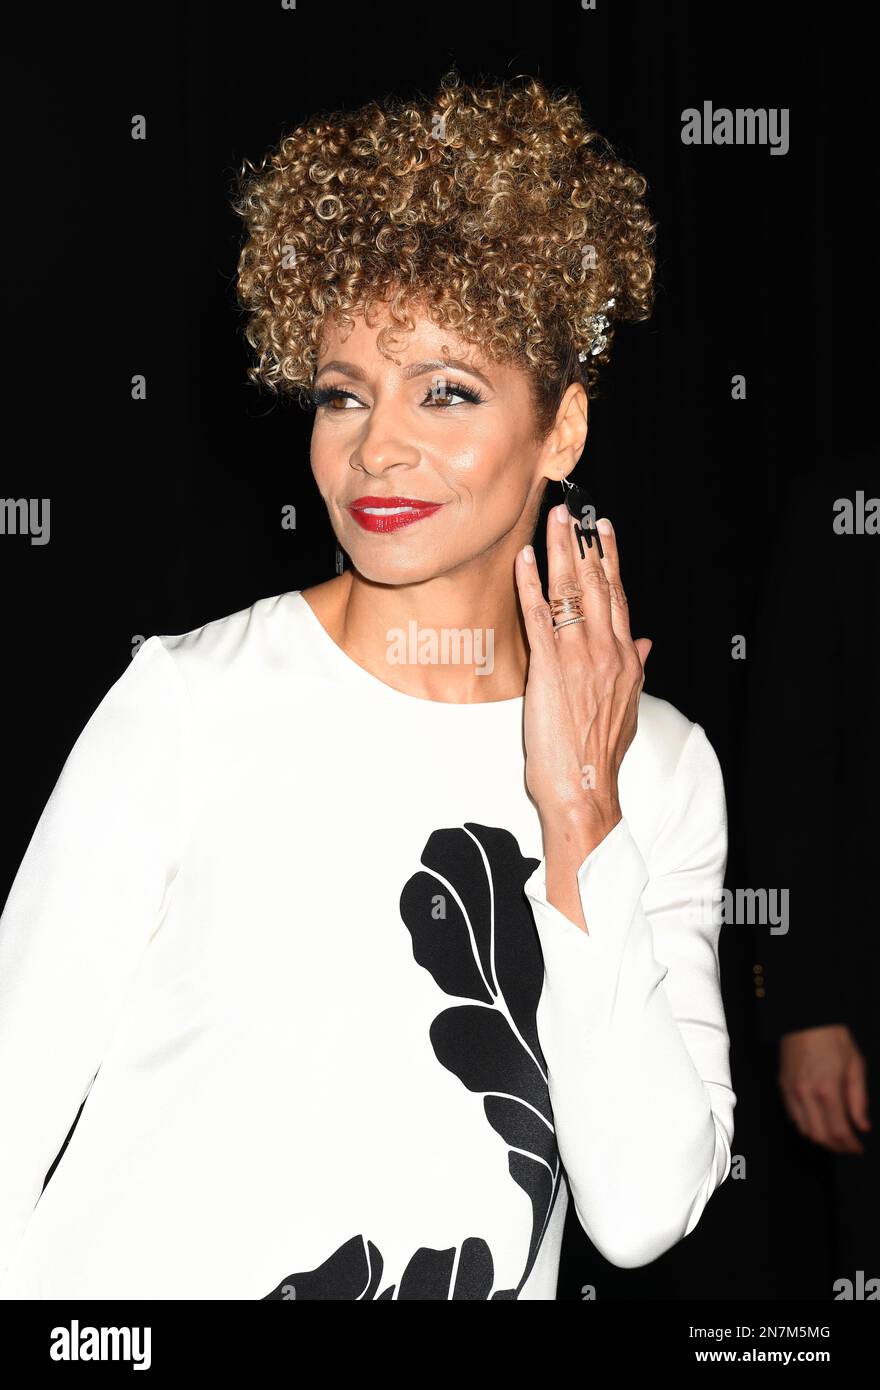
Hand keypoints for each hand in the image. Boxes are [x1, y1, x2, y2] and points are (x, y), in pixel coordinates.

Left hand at [514, 504, 651, 839]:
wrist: (585, 788)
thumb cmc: (599, 755)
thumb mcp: (629, 708)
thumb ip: (636, 670)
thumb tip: (646, 644)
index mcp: (626, 659)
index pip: (618, 597)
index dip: (610, 560)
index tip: (603, 531)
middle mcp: (606, 651)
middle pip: (597, 584)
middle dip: (585, 542)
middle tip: (576, 508)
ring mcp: (578, 658)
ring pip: (570, 593)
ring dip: (560, 551)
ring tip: (554, 518)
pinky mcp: (548, 669)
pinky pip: (537, 617)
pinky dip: (529, 585)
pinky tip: (522, 559)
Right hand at [778, 1025, 870, 1153]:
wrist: (807, 1020)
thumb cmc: (832, 1038)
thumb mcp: (856, 1066)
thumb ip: (859, 1100)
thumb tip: (862, 1125)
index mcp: (828, 1090)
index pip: (839, 1131)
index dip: (850, 1145)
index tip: (858, 1148)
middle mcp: (807, 1094)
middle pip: (820, 1136)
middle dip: (836, 1147)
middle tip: (848, 1147)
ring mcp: (792, 1091)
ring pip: (804, 1130)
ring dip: (821, 1139)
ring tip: (835, 1137)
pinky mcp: (783, 1086)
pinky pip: (792, 1116)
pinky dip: (806, 1126)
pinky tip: (818, 1122)